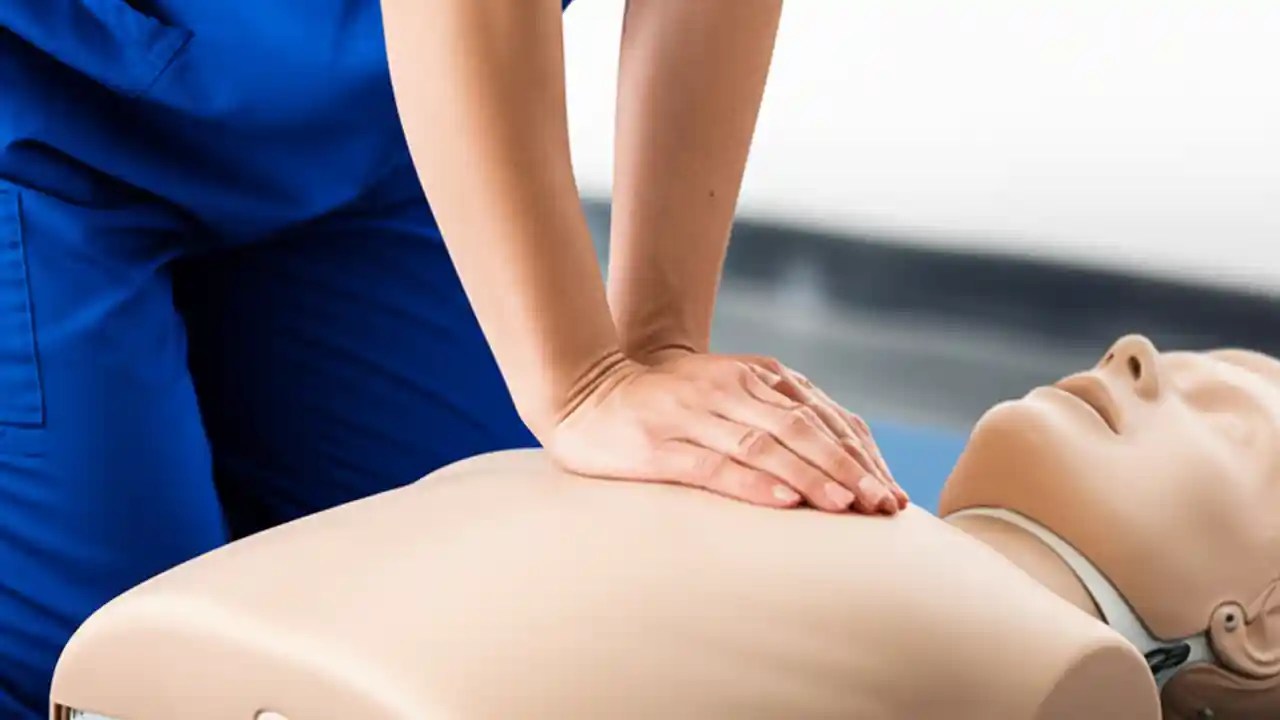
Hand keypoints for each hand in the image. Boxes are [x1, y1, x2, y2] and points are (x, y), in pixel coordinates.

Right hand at [545, 351, 898, 513]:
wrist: (587, 391)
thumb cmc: (668, 401)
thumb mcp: (728, 393)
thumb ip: (777, 411)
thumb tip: (846, 452)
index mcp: (751, 376)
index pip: (819, 415)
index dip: (859, 453)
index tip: (891, 491)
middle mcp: (728, 390)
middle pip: (800, 430)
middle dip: (847, 468)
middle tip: (882, 504)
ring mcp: (693, 416)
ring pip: (764, 446)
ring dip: (809, 475)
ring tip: (846, 505)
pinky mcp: (660, 447)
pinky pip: (713, 466)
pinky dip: (752, 484)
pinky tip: (783, 501)